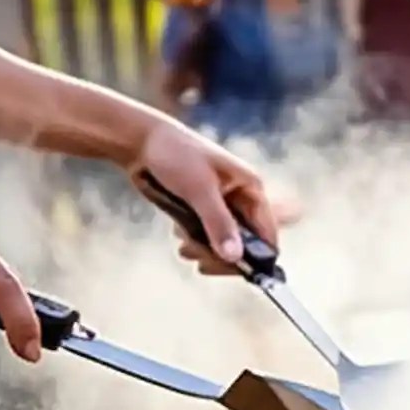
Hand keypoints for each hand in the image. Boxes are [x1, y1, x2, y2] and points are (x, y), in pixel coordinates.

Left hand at [128, 122, 277, 274]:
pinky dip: (195, 244)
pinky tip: (179, 237)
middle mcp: (242, 199)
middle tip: (199, 260)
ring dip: (205, 251)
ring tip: (184, 246)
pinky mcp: (204, 212)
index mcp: (252, 188)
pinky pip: (208, 239)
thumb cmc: (175, 155)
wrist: (141, 142)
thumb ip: (218, 224)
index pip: (268, 233)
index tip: (233, 267)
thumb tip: (235, 258)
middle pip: (246, 245)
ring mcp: (223, 207)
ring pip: (225, 244)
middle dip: (223, 255)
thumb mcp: (199, 190)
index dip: (257, 256)